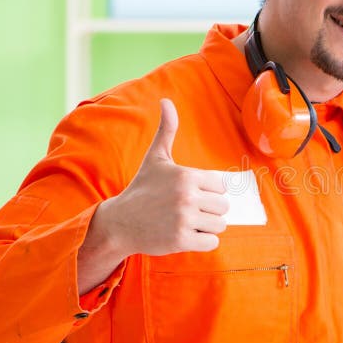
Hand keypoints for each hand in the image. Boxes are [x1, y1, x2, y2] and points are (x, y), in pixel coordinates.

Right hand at [103, 98, 228, 256]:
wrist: (119, 222)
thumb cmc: (142, 189)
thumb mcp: (155, 158)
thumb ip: (167, 130)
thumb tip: (166, 101)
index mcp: (186, 176)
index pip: (221, 187)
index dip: (208, 192)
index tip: (189, 194)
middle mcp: (187, 196)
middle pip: (223, 207)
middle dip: (209, 211)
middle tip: (186, 210)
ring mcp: (184, 219)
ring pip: (220, 225)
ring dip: (206, 227)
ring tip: (185, 222)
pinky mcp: (181, 240)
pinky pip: (212, 242)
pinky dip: (202, 241)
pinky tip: (184, 234)